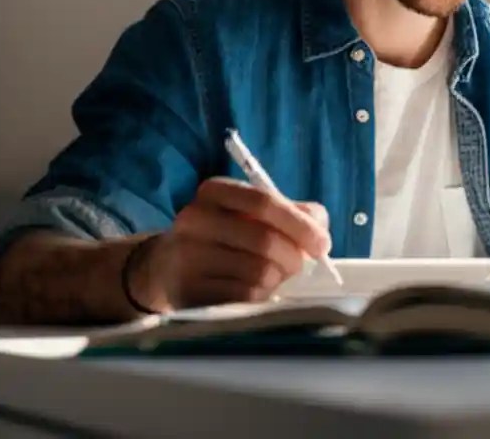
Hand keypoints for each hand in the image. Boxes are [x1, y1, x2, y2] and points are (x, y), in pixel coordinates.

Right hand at [129, 177, 332, 311]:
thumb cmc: (227, 238)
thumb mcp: (254, 215)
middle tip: (299, 267)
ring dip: (277, 280)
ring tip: (272, 278)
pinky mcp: (187, 291)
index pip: (264, 201)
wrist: (167, 269)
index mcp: (214, 192)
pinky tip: (254, 292)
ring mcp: (186, 257)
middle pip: (265, 240)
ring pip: (258, 272)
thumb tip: (320, 229)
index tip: (322, 244)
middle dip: (293, 258)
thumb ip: (294, 213)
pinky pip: (243, 297)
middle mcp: (194, 219)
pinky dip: (260, 297)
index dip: (300, 224)